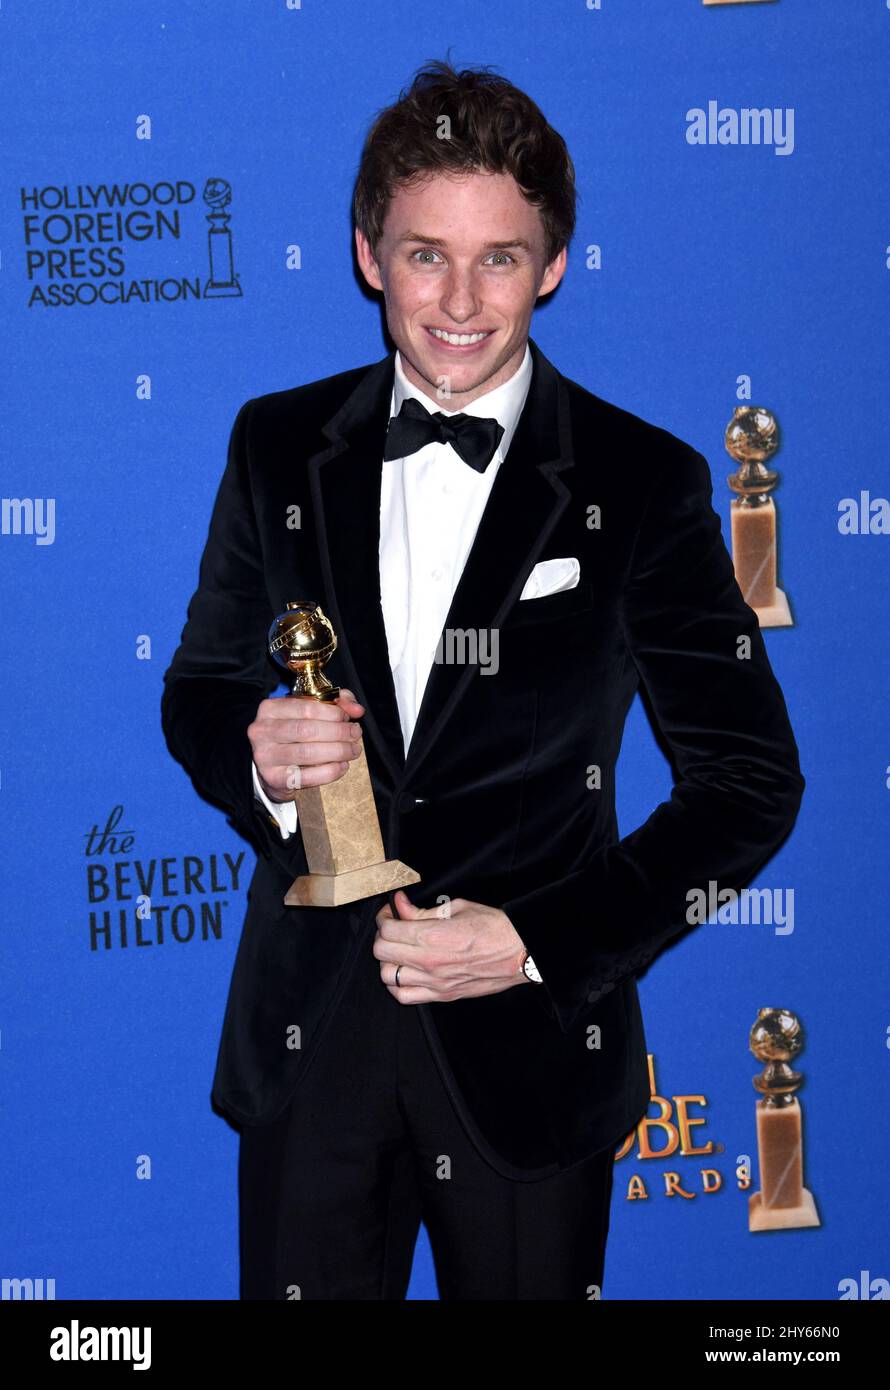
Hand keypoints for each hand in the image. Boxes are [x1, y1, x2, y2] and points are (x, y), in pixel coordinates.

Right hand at [247, 687, 364, 803]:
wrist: (273, 768)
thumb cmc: (294, 736)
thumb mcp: (310, 713)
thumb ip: (336, 704)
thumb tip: (356, 709)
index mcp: (270, 709)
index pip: (307, 707)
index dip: (333, 713)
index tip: (349, 718)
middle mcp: (262, 731)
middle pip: (308, 730)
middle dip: (339, 732)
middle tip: (355, 734)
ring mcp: (265, 756)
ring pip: (308, 752)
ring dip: (338, 751)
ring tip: (353, 750)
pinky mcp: (274, 778)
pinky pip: (308, 776)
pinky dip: (330, 771)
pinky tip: (342, 766)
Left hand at [373, 889, 529, 1003]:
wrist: (520, 953)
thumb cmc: (494, 928)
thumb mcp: (457, 908)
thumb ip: (423, 910)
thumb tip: (401, 904)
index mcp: (433, 936)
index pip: (388, 930)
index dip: (384, 917)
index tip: (391, 912)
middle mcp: (430, 962)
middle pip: (382, 952)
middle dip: (383, 936)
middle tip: (394, 927)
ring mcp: (435, 982)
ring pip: (388, 977)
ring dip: (388, 961)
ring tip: (399, 950)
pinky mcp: (442, 995)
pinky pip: (405, 996)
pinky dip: (397, 985)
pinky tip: (405, 972)